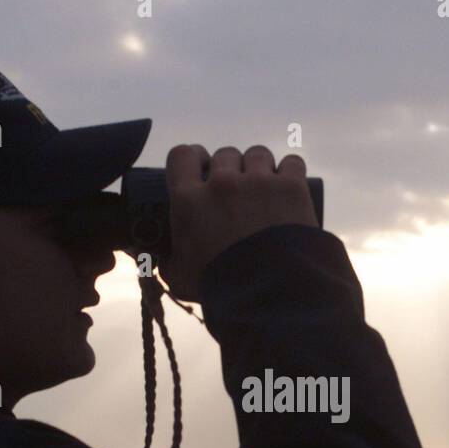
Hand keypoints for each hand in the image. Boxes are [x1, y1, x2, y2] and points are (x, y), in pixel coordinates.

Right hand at [157, 144, 317, 301]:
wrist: (269, 294)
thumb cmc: (220, 289)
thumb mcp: (181, 279)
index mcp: (189, 200)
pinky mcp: (291, 187)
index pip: (182, 155)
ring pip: (257, 153)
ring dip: (260, 167)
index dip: (193, 158)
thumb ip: (167, 265)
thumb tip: (157, 260)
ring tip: (265, 188)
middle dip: (231, 168)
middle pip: (225, 154)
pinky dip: (291, 171)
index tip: (201, 168)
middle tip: (238, 191)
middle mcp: (222, 183)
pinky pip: (291, 162)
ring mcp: (258, 182)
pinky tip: (290, 185)